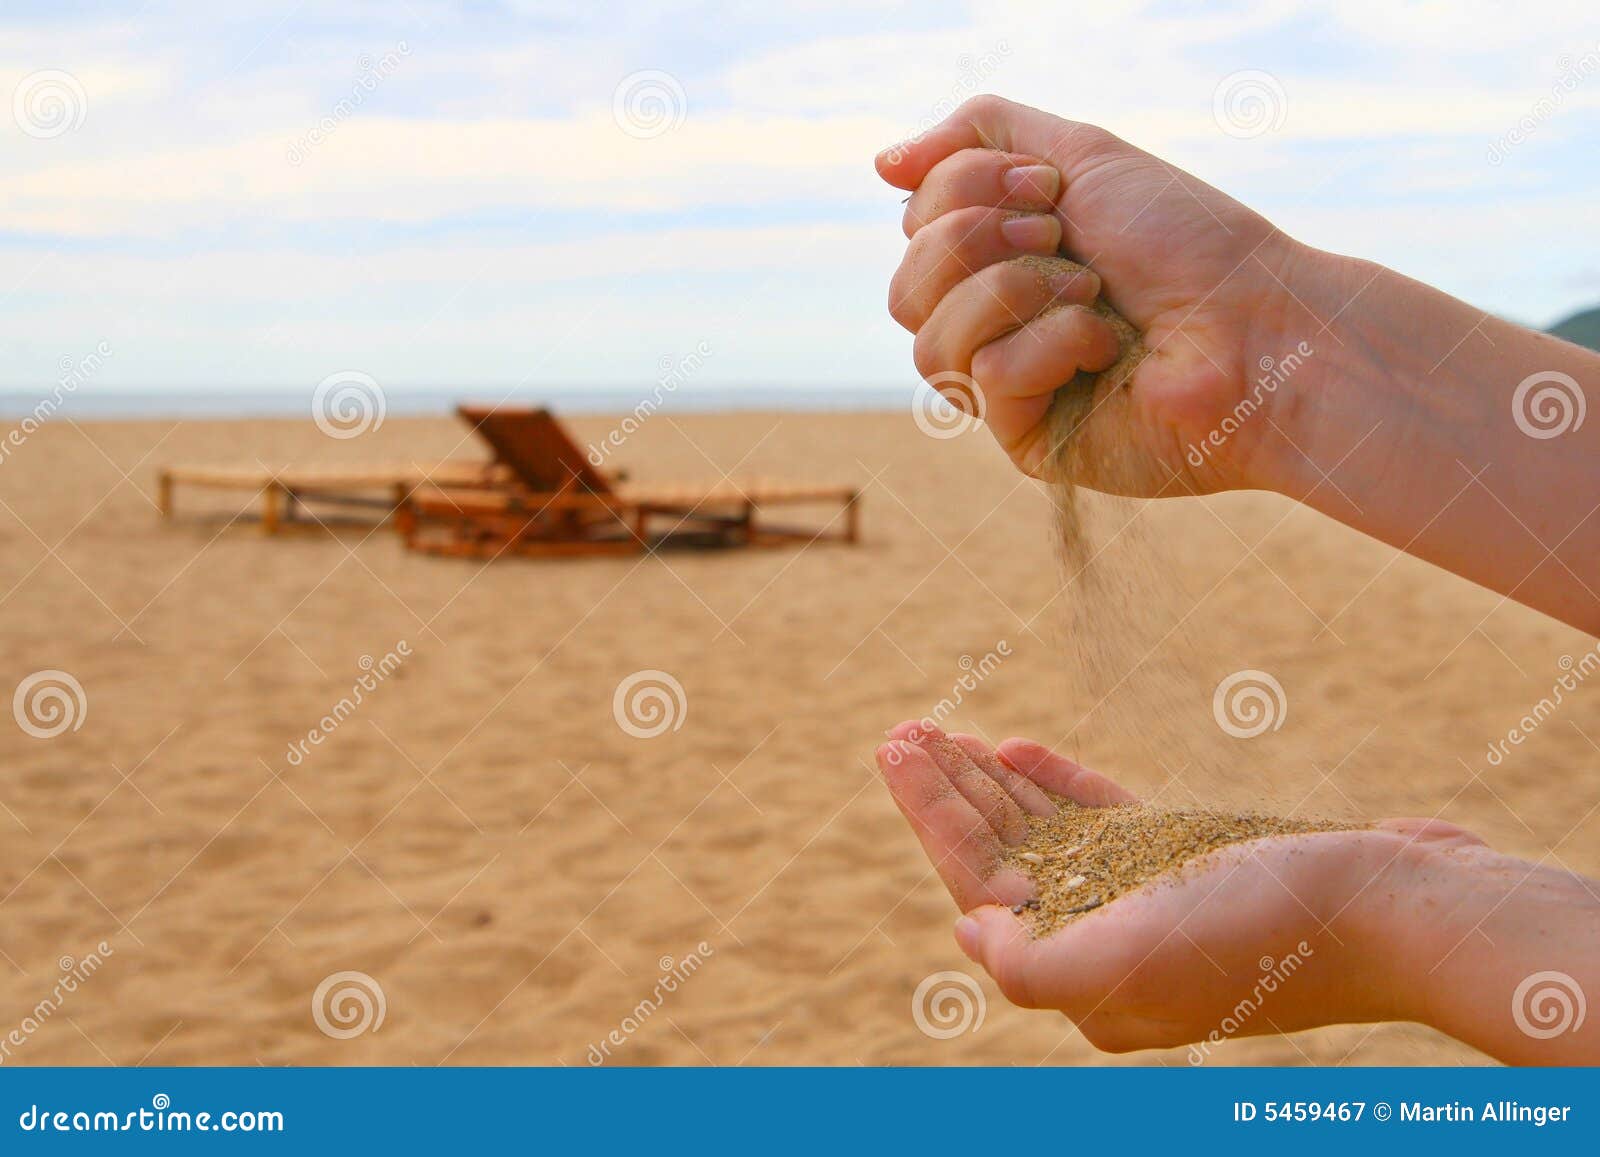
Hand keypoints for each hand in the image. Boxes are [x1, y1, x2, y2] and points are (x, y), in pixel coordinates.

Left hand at [875, 721, 1484, 1054]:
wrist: (1393, 909)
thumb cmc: (1258, 933)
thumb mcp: (1122, 963)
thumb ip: (1029, 961)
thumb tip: (970, 928)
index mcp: (1083, 977)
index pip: (981, 885)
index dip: (932, 814)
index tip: (896, 748)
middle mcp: (1109, 944)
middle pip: (1005, 856)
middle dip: (951, 793)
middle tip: (904, 729)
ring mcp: (1149, 900)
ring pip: (1047, 835)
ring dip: (993, 783)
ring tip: (944, 731)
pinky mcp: (1190, 862)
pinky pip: (1104, 820)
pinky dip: (1059, 784)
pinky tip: (1020, 748)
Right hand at [877, 95, 1308, 492]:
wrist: (1261, 327)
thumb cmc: (1188, 244)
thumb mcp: (1082, 154)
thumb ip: (980, 136)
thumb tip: (880, 164)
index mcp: (1002, 257)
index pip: (915, 225)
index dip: (964, 192)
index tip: (1048, 189)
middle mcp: (996, 324)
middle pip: (904, 286)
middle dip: (975, 242)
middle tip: (1058, 237)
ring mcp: (1008, 389)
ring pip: (927, 340)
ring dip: (1014, 292)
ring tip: (1090, 293)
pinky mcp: (1027, 441)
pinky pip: (984, 379)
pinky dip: (1050, 344)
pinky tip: (1105, 348)